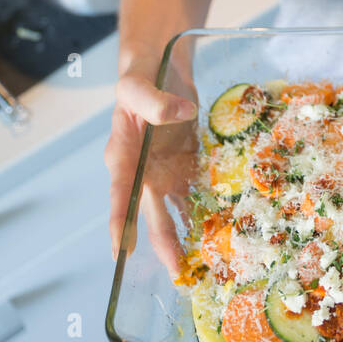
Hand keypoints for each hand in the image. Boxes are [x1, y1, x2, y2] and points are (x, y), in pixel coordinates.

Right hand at [104, 68, 197, 268]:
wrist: (158, 66)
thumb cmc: (139, 76)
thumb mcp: (137, 85)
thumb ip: (153, 100)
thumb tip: (179, 112)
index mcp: (123, 155)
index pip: (121, 194)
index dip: (121, 223)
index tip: (123, 252)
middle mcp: (142, 171)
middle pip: (151, 213)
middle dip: (163, 245)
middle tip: (178, 275)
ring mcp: (164, 171)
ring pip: (175, 211)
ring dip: (188, 236)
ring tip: (204, 266)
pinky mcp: (184, 165)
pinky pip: (194, 193)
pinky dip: (206, 213)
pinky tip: (221, 233)